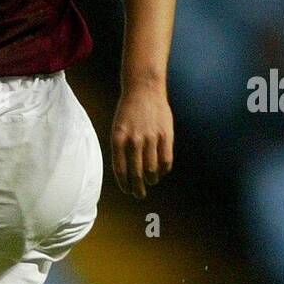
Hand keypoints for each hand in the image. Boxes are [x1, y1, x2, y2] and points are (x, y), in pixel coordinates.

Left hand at [111, 82, 173, 198]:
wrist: (144, 88)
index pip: (120, 170)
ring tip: (150, 182)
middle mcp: (134, 140)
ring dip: (151, 180)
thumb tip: (126, 171)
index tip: (127, 191)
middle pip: (136, 173)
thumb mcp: (118, 128)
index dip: (124, 184)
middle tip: (139, 194)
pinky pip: (166, 160)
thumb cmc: (129, 110)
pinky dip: (163, 170)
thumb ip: (121, 148)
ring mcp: (150, 137)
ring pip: (152, 169)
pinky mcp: (165, 135)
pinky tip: (161, 171)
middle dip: (137, 188)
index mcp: (118, 138)